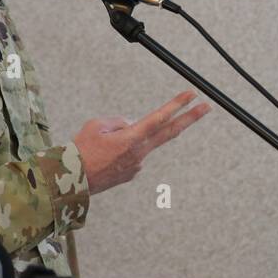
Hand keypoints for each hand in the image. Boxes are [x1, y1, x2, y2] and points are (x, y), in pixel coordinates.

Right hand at [72, 91, 211, 194]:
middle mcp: (139, 153)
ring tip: (100, 147)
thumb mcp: (96, 125)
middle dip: (190, 118)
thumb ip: (120, 122)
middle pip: (169, 132)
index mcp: (131, 138)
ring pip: (140, 142)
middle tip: (207, 106)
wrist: (71, 181)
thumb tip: (134, 126)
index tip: (192, 95)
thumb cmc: (81, 151)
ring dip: (127, 138)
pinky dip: (121, 150)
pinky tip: (103, 157)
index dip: (177, 105)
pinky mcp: (132, 173)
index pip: (159, 118)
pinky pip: (131, 154)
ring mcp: (137, 165)